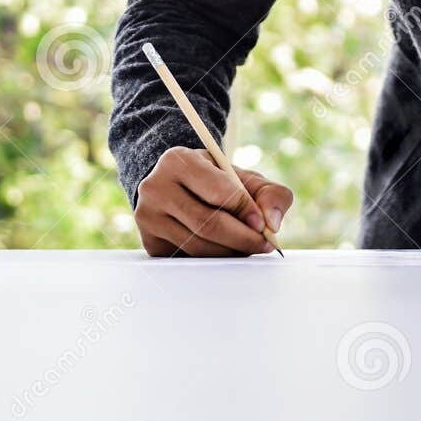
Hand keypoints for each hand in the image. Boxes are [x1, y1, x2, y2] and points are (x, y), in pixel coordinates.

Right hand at [134, 146, 292, 256]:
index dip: (246, 211)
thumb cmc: (217, 182)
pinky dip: (213, 260)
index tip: (264, 225)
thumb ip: (270, 193)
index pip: (219, 191)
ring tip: (246, 247)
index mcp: (179, 161)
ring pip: (198, 246)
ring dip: (230, 252)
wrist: (178, 188)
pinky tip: (225, 250)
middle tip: (263, 244)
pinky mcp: (150, 242)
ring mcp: (148, 217)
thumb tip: (272, 223)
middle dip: (243, 239)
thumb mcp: (244, 177)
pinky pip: (188, 260)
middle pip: (208, 224)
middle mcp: (156, 187)